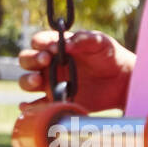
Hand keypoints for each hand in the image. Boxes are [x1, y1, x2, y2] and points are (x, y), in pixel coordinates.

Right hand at [18, 29, 133, 112]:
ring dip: (27, 80)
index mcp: (56, 46)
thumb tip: (66, 44)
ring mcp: (50, 83)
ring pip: (26, 81)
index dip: (40, 43)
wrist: (121, 80)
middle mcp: (49, 63)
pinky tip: (28, 106)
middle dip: (31, 60)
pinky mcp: (55, 100)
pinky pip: (37, 105)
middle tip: (45, 61)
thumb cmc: (108, 55)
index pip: (38, 41)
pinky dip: (29, 107)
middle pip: (26, 60)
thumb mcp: (100, 42)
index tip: (50, 48)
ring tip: (37, 81)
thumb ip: (84, 39)